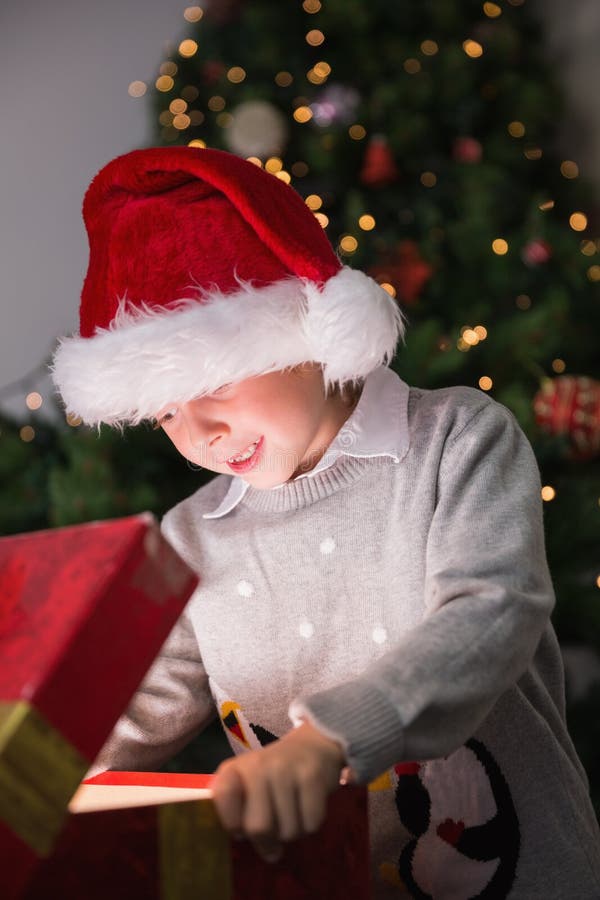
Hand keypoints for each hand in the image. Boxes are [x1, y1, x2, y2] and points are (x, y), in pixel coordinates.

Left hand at [211, 721, 345, 862]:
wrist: (311, 747)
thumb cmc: (272, 775)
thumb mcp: (246, 784)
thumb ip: (236, 809)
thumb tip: (242, 841)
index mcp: (235, 769)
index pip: (224, 797)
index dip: (232, 823)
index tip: (241, 830)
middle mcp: (258, 765)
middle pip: (259, 827)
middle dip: (267, 843)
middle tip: (273, 839)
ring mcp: (286, 770)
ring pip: (288, 831)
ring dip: (291, 833)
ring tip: (291, 816)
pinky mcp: (312, 776)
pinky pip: (310, 824)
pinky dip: (309, 825)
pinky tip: (306, 808)